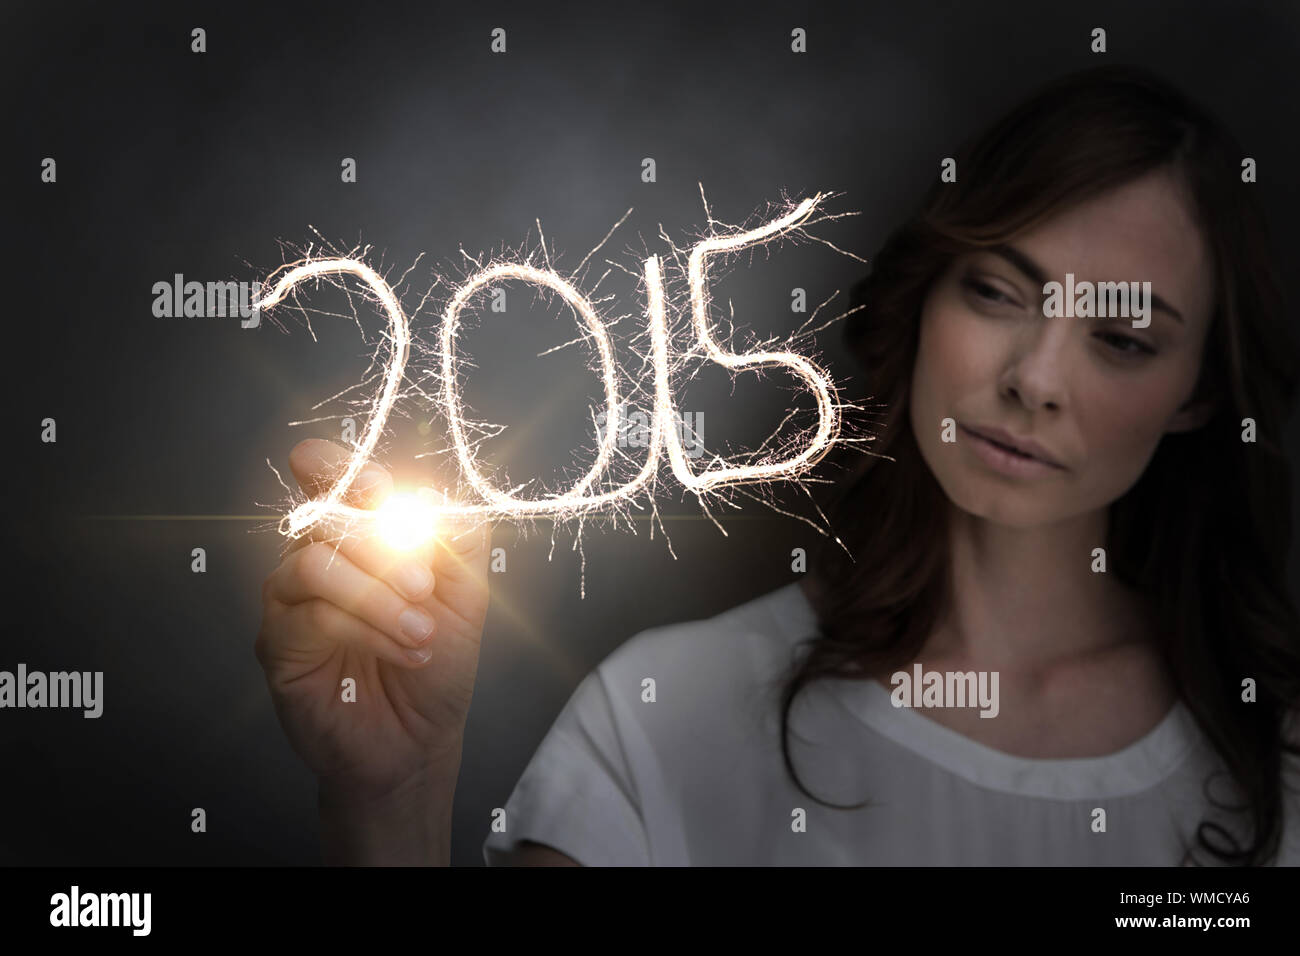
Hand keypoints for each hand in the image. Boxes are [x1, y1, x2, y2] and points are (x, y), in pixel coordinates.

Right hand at [255, 439, 492, 804]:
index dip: (342, 468)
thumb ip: (457, 541)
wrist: (420, 739)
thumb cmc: (437, 664)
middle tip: (424, 586)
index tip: (375, 487)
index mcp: (361, 537)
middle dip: (381, 544)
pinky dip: (366, 631)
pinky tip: (404, 653)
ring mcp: (291, 599)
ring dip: (377, 596)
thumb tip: (433, 494)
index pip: (335, 481)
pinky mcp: (277, 643)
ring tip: (420, 633)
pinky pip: (311, 615)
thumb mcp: (467, 595)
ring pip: (314, 563)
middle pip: (325, 515)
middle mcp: (318, 558)